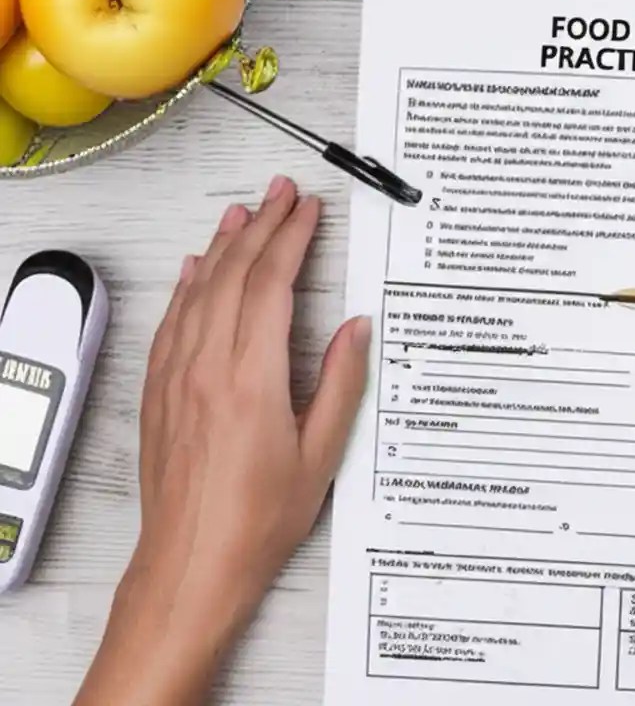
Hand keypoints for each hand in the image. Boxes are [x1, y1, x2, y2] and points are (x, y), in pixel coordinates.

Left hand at [76, 176, 370, 704]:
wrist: (193, 560)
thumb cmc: (259, 517)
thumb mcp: (321, 454)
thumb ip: (342, 383)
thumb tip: (358, 328)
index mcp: (252, 378)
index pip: (272, 286)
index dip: (292, 240)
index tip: (309, 211)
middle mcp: (207, 366)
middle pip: (233, 275)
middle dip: (261, 226)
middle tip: (281, 191)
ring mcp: (176, 376)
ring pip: (198, 290)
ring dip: (222, 245)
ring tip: (243, 212)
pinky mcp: (159, 391)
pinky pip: (172, 320)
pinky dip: (187, 285)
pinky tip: (195, 268)